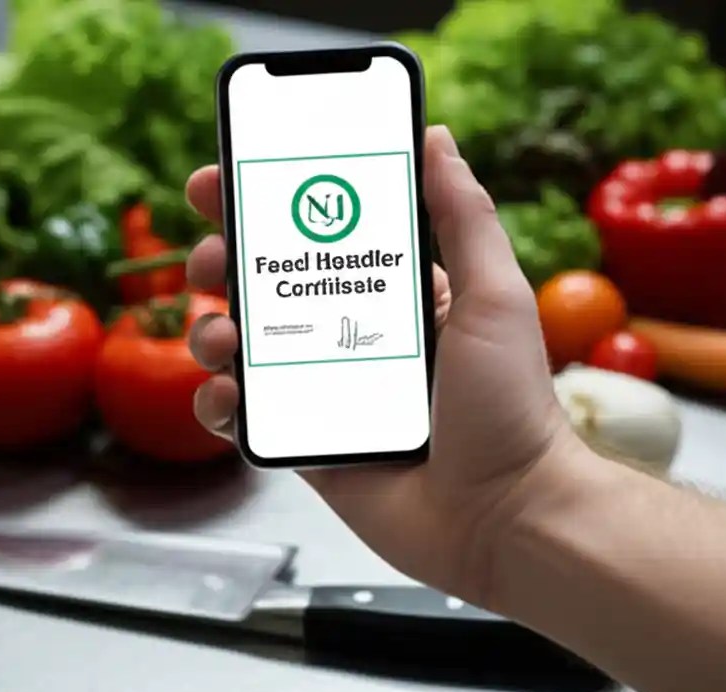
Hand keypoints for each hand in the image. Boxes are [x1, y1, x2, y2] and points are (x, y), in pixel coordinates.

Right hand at [184, 126, 581, 605]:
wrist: (507, 519)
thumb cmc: (513, 409)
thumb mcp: (495, 296)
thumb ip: (463, 217)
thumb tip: (436, 137)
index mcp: (400, 297)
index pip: (323, 234)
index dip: (268, 204)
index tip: (224, 181)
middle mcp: (358, 339)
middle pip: (270, 286)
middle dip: (225, 263)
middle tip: (211, 261)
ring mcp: (329, 394)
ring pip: (247, 349)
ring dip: (213, 331)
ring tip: (219, 335)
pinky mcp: (311, 447)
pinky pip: (248, 420)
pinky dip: (222, 404)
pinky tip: (229, 395)